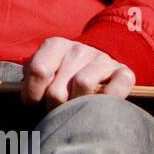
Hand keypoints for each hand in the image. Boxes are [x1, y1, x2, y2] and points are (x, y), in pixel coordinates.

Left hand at [21, 37, 135, 107]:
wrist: (97, 70)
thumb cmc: (61, 78)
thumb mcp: (42, 72)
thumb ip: (31, 78)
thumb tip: (29, 95)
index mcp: (55, 45)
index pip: (38, 71)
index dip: (33, 94)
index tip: (35, 102)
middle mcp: (79, 49)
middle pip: (57, 89)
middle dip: (54, 106)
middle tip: (57, 108)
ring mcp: (102, 59)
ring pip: (83, 85)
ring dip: (76, 105)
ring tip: (75, 108)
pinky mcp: (124, 73)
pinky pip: (115, 88)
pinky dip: (107, 100)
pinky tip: (99, 104)